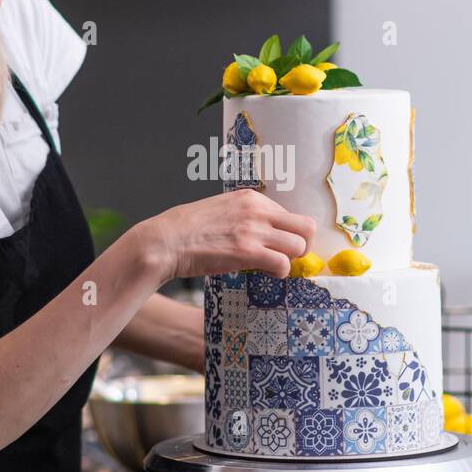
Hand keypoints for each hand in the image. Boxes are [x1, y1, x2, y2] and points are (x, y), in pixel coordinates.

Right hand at [137, 189, 316, 282]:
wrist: (165, 241)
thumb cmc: (188, 230)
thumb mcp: (222, 210)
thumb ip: (245, 217)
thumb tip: (264, 233)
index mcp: (251, 198)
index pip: (292, 214)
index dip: (289, 234)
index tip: (281, 246)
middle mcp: (257, 210)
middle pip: (306, 227)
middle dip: (302, 246)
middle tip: (287, 257)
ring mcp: (254, 230)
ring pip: (299, 246)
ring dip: (290, 260)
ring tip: (273, 266)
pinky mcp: (247, 252)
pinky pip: (283, 264)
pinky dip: (279, 272)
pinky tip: (266, 273)